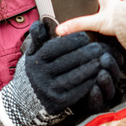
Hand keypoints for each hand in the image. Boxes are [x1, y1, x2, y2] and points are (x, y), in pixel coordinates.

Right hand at [0, 22, 121, 125]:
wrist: (24, 102)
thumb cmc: (33, 72)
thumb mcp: (31, 55)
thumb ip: (37, 38)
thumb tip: (40, 22)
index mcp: (35, 61)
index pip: (55, 48)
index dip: (71, 41)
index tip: (85, 36)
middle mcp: (40, 76)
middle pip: (67, 62)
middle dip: (86, 53)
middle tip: (99, 47)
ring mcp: (49, 90)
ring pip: (74, 76)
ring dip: (90, 68)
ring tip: (102, 60)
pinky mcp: (58, 102)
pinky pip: (77, 91)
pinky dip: (89, 82)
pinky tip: (97, 75)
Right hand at [56, 0, 120, 36]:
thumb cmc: (121, 19)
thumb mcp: (95, 22)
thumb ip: (78, 25)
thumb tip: (61, 29)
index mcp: (103, 1)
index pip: (87, 0)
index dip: (78, 5)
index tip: (71, 10)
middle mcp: (109, 7)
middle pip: (93, 11)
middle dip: (87, 18)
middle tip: (79, 24)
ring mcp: (114, 16)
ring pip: (101, 20)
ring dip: (96, 25)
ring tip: (89, 31)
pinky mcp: (118, 26)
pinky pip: (107, 27)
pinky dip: (103, 31)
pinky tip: (99, 36)